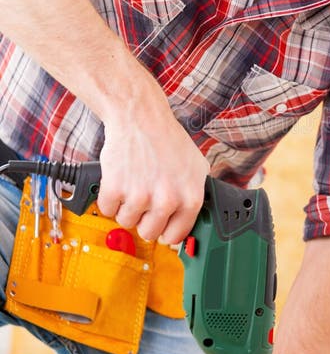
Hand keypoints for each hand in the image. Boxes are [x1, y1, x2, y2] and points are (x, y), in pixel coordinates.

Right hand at [96, 73, 209, 243]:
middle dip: (144, 219)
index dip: (165, 231)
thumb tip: (190, 222)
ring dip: (126, 207)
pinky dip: (109, 198)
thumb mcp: (197, 167)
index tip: (160, 226)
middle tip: (144, 199)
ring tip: (134, 184)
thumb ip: (194, 196)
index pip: (176, 236)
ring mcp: (140, 197)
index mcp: (190, 198)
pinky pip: (108, 210)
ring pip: (126, 221)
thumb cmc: (168, 140)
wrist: (141, 118)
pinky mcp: (115, 190)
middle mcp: (167, 201)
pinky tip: (120, 179)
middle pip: (149, 233)